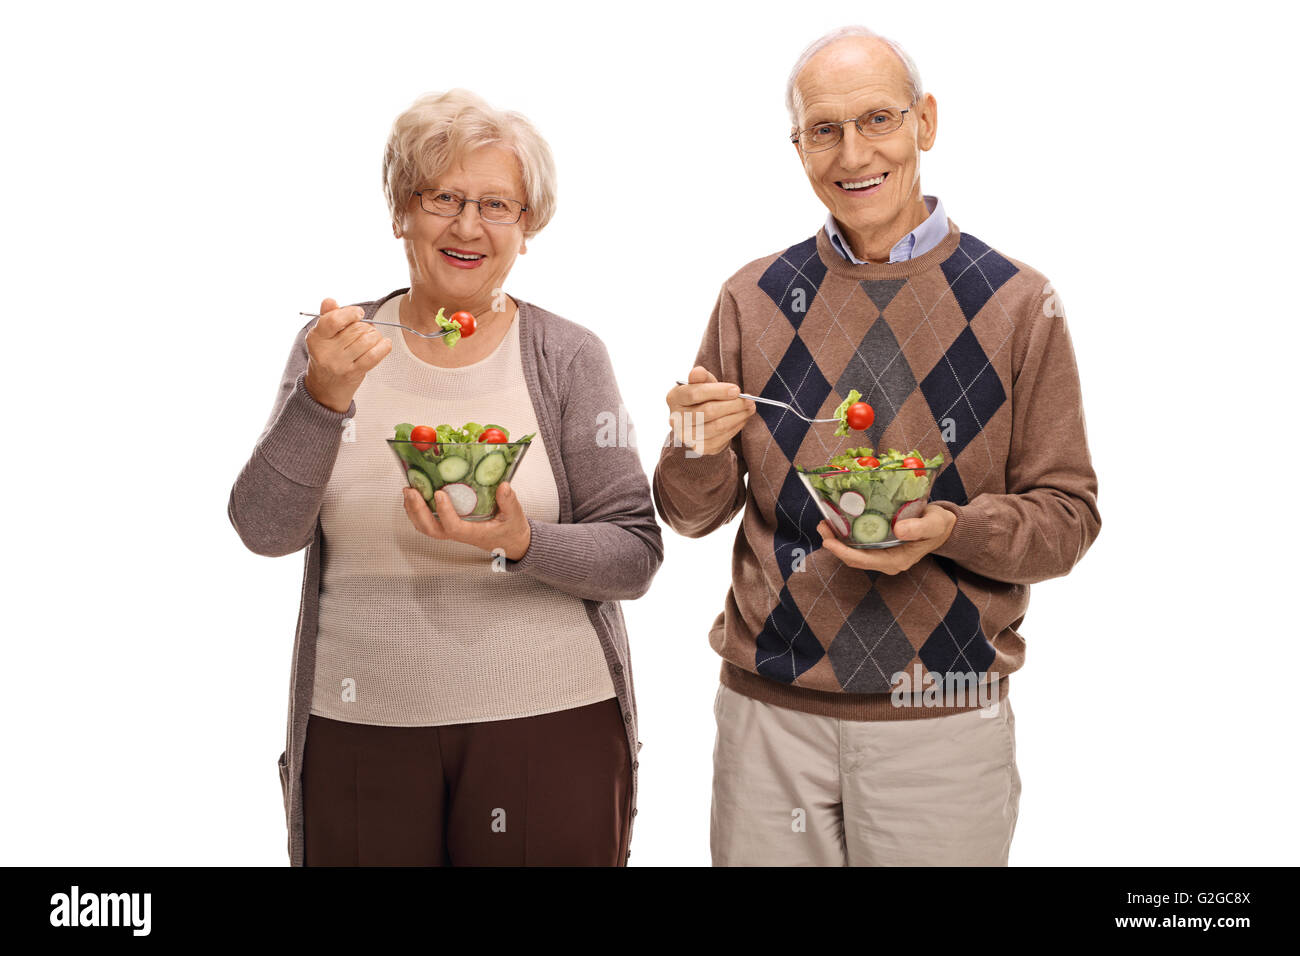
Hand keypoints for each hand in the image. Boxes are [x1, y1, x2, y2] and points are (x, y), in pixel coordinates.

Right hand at [303, 297, 392, 412]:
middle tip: (366, 330)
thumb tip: (329, 300)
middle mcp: (326, 351)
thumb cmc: (327, 356)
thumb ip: (328, 317)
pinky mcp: (353, 373)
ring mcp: (340, 364)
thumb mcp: (322, 336)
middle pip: (355, 329)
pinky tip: (385, 343)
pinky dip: (383, 347)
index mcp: (316, 337)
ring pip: (366, 340)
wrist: (325, 387)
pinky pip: (373, 356)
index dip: (350, 313)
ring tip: (372, 338)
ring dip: (375, 336)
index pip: (333, 320)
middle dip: (366, 326)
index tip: (359, 313)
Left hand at [401, 480, 531, 560]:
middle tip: (411, 491)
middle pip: (431, 529)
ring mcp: (452, 531)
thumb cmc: (511, 530)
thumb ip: (509, 501)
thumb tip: (503, 486)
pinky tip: (415, 497)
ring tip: (408, 491)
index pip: (454, 527)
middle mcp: (458, 534)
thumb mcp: (515, 515)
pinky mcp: (449, 526)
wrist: (511, 542)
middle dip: (418, 511)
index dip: (444, 512)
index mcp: (473, 533)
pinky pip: (429, 523)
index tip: (440, 493)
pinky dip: (417, 511)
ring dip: (413, 511)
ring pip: (426, 527)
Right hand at [665, 365, 755, 455]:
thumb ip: (701, 377)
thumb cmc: (702, 397)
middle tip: (749, 400)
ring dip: (738, 416)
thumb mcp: (702, 383)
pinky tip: (742, 418)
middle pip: (707, 412)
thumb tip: (698, 372)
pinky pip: (722, 438)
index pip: (694, 394)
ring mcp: (686, 436)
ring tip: (750, 408)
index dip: (717, 391)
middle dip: (732, 405)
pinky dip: (735, 427)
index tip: (736, 390)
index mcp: (674, 398)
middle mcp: (676, 419)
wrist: (699, 420)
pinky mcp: (699, 447)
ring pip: (717, 426)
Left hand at [815, 504, 956, 573]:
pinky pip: (858, 546)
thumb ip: (919, 527)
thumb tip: (898, 530)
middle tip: (822, 526)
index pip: (864, 561)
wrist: (943, 527)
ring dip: (837, 540)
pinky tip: (838, 523)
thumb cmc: (939, 524)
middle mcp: (887, 562)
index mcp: (897, 560)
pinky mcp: (880, 547)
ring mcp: (882, 556)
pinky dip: (846, 536)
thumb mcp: (934, 523)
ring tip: (825, 524)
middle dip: (835, 545)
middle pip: (854, 558)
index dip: (843, 552)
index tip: (828, 541)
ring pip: (853, 553)